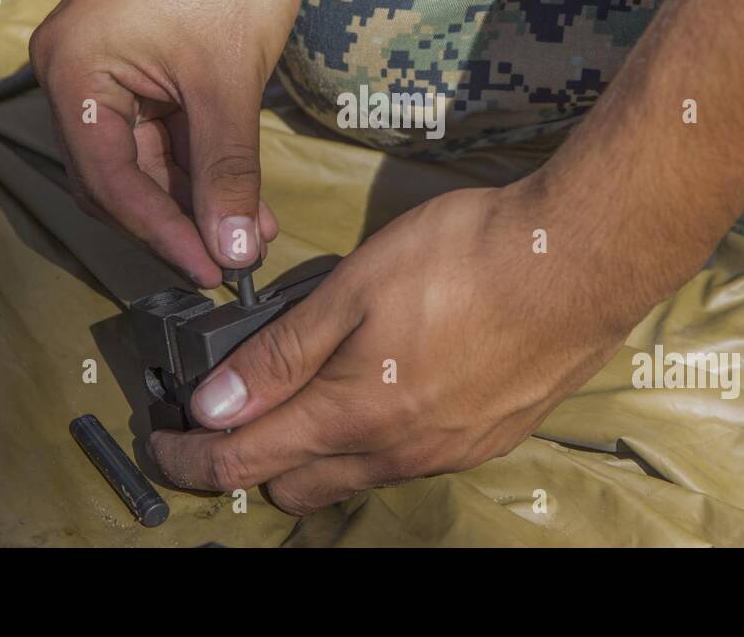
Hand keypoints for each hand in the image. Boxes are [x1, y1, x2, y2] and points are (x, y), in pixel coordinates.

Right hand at [29, 0, 303, 284]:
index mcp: (72, 70)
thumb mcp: (228, 85)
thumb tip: (233, 250)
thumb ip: (226, 173)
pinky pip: (160, 132)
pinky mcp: (137, 64)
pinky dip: (199, 162)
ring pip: (143, 160)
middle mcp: (72, 71)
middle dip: (180, 218)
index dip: (161, 232)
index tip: (209, 270)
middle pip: (118, 176)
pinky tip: (240, 196)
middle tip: (231, 257)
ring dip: (196, 196)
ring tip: (249, 231)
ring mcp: (103, 68)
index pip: (109, 179)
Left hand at [147, 177, 676, 513]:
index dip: (190, 459)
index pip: (243, 463)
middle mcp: (396, 452)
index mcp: (351, 414)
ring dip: (317, 452)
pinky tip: (389, 388)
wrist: (579, 260)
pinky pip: (409, 460)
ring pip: (355, 477)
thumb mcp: (354, 287)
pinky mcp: (489, 439)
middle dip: (251, 462)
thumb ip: (282, 353)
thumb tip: (215, 405)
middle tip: (235, 413)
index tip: (164, 444)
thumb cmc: (463, 256)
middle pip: (295, 487)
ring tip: (313, 396)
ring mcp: (446, 452)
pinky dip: (375, 441)